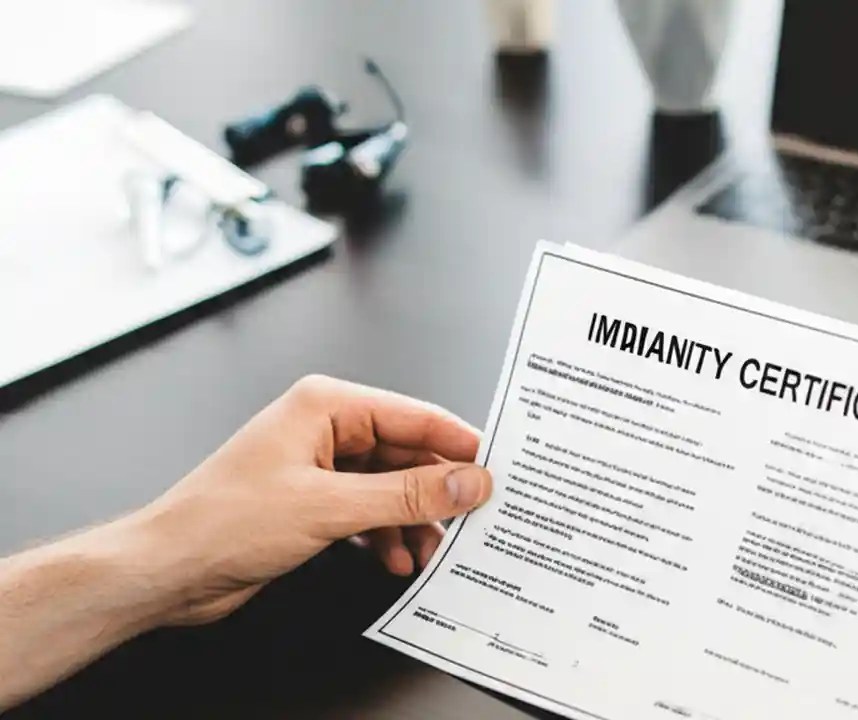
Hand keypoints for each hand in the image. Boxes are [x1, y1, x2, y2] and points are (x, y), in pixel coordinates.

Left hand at [129, 375, 492, 625]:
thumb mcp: (330, 507)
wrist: (168, 569)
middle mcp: (324, 429)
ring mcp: (319, 467)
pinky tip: (397, 557)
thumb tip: (467, 482)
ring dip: (414, 519)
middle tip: (473, 517)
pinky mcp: (313, 503)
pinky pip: (369, 511)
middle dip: (437, 491)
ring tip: (435, 548)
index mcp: (326, 406)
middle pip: (406, 454)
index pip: (413, 416)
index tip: (497, 468)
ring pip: (391, 487)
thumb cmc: (223, 521)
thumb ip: (406, 495)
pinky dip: (387, 534)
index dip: (458, 443)